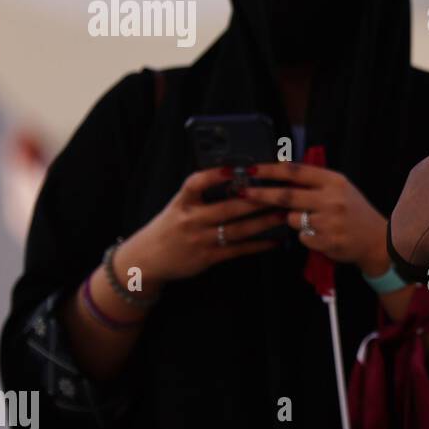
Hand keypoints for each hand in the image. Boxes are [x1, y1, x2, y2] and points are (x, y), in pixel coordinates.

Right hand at [120, 167, 285, 289]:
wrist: (146, 260)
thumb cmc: (168, 228)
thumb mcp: (177, 207)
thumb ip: (200, 196)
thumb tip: (233, 178)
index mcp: (182, 203)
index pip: (195, 184)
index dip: (214, 175)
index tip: (234, 168)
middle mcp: (190, 220)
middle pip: (226, 208)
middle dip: (255, 200)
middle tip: (278, 193)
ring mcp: (199, 240)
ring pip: (236, 230)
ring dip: (263, 222)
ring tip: (283, 214)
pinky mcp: (207, 258)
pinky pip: (237, 250)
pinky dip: (257, 245)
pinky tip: (274, 240)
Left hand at [239, 163, 388, 273]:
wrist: (378, 240)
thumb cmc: (355, 212)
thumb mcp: (341, 189)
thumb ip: (315, 182)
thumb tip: (281, 174)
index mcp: (334, 181)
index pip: (295, 171)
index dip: (270, 170)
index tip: (252, 169)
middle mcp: (332, 199)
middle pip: (286, 196)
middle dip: (262, 194)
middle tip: (244, 192)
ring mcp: (329, 221)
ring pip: (293, 219)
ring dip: (294, 220)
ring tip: (312, 222)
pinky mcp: (327, 241)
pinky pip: (302, 237)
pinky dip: (307, 237)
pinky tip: (322, 236)